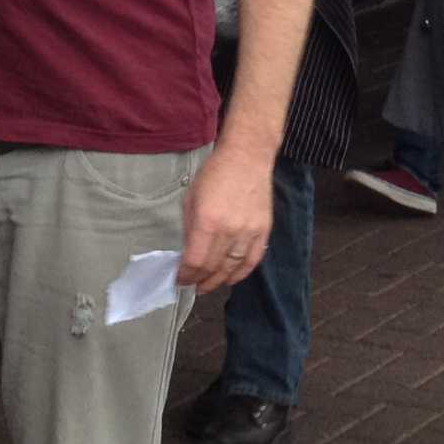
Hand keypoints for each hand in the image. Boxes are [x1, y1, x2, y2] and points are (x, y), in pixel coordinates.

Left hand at [178, 147, 274, 290]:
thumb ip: (189, 228)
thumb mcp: (191, 198)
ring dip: (218, 281)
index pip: (195, 261)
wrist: (247, 157)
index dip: (185, 275)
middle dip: (199, 280)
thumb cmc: (215, 174)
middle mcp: (229, 230)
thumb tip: (187, 252)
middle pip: (213, 268)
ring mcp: (249, 231)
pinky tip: (231, 278)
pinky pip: (253, 259)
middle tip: (192, 285)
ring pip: (233, 267)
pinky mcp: (264, 230)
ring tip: (208, 286)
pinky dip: (241, 273)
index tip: (179, 279)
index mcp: (207, 221)